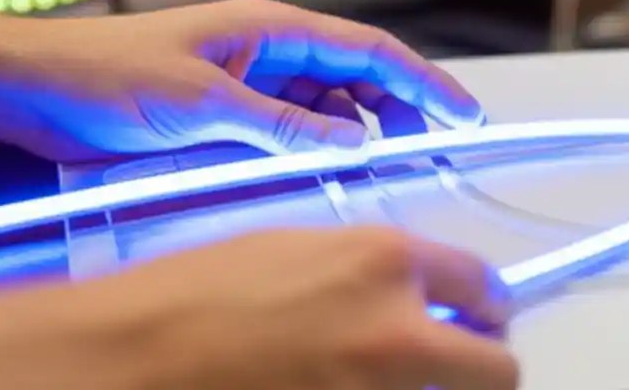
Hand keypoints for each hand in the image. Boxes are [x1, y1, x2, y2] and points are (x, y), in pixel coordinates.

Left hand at [0, 0, 484, 161]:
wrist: (28, 88)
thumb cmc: (103, 74)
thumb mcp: (203, 102)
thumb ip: (282, 124)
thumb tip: (354, 141)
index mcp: (271, 29)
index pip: (369, 50)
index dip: (422, 81)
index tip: (461, 114)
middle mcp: (268, 51)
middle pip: (358, 77)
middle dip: (399, 109)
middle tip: (429, 151)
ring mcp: (248, 83)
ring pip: (327, 106)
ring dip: (358, 133)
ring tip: (384, 166)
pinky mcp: (226, 114)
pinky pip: (291, 129)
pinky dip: (317, 148)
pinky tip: (325, 170)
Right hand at [0, 227, 518, 389]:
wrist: (133, 358)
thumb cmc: (195, 295)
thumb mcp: (297, 250)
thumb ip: (370, 272)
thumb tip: (411, 294)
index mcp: (384, 262)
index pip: (482, 285)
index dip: (485, 305)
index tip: (481, 316)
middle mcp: (396, 330)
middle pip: (495, 368)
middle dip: (481, 365)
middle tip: (458, 366)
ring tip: (381, 381)